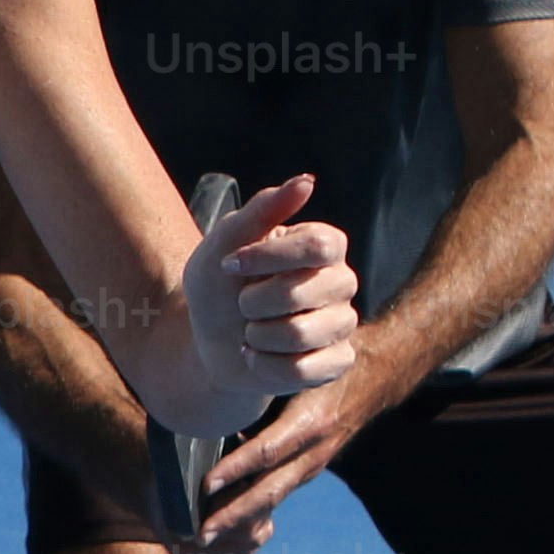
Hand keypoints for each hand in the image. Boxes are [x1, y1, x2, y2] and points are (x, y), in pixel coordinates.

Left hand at [187, 173, 357, 422]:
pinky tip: (256, 357)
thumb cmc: (222, 285)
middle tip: (242, 303)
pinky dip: (264, 366)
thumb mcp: (225, 243)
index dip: (267, 259)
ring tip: (251, 331)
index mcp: (325, 246)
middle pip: (300, 293)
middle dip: (252, 302)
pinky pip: (303, 371)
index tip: (230, 266)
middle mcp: (342, 281)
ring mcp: (343, 324)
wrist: (211, 340)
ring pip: (299, 336)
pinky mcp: (336, 362)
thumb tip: (307, 182)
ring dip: (256, 336)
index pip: (317, 246)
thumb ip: (262, 210)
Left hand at [192, 375, 364, 553]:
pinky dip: (252, 510)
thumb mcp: (297, 369)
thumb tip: (222, 398)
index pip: (268, 451)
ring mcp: (313, 463)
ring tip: (206, 536)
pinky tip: (226, 522)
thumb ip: (265, 387)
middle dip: (234, 514)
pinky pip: (279, 493)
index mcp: (310, 422)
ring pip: (274, 497)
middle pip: (270, 489)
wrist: (372, 376)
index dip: (236, 468)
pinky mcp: (308, 468)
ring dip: (239, 518)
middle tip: (201, 533)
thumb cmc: (324, 365)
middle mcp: (314, 450)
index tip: (205, 485)